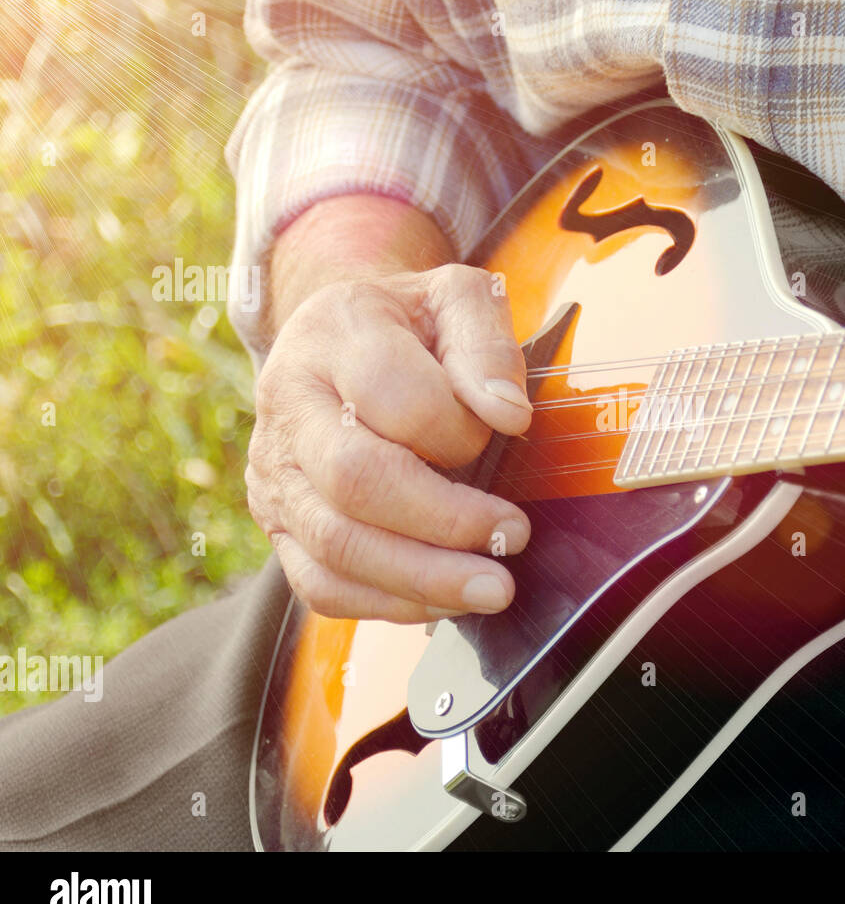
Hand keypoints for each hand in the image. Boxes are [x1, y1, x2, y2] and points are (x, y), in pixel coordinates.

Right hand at [246, 265, 533, 622]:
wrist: (341, 337)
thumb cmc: (411, 324)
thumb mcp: (457, 299)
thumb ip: (486, 343)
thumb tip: (506, 413)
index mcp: (334, 333)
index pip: (395, 395)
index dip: (458, 428)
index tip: (510, 432)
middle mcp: (289, 402)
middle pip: (355, 479)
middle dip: (444, 521)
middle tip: (512, 538)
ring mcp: (274, 469)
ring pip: (335, 545)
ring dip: (422, 578)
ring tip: (491, 589)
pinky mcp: (278, 522)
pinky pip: (320, 584)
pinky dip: (386, 604)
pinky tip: (443, 602)